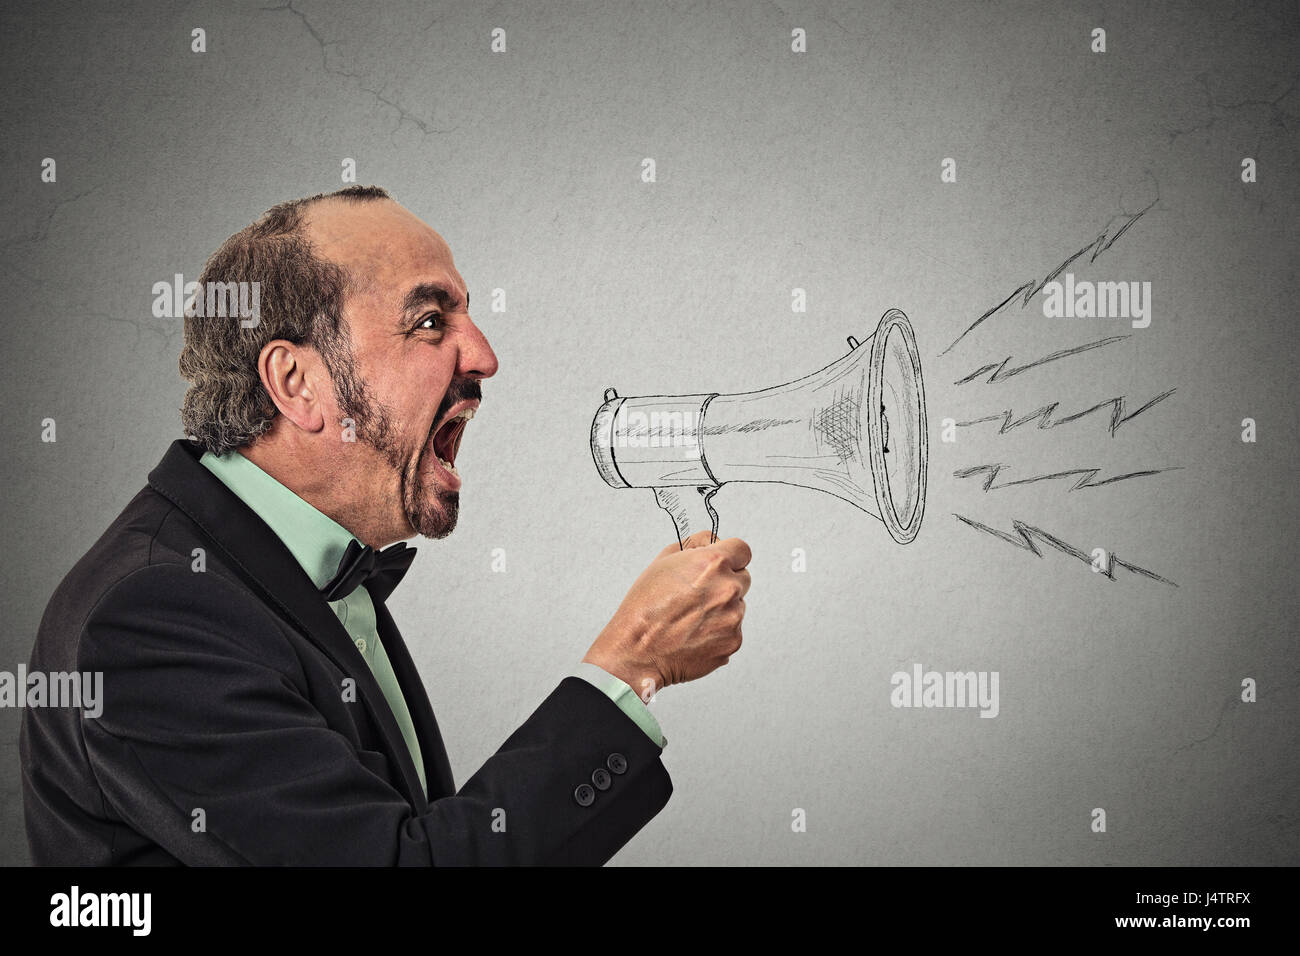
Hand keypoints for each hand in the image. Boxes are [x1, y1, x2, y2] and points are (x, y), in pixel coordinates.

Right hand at [583, 531, 751, 699]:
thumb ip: (696, 544)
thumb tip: (714, 542)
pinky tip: (694, 634)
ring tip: (691, 618)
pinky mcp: (733, 642)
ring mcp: (733, 618)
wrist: (638, 651)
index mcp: (713, 564)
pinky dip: (718, 632)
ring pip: (737, 606)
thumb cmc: (645, 607)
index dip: (731, 556)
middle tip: (699, 594)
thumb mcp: (664, 561)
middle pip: (742, 578)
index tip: (723, 563)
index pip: (742, 550)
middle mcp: (728, 589)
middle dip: (726, 583)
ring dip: (722, 609)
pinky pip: (733, 631)